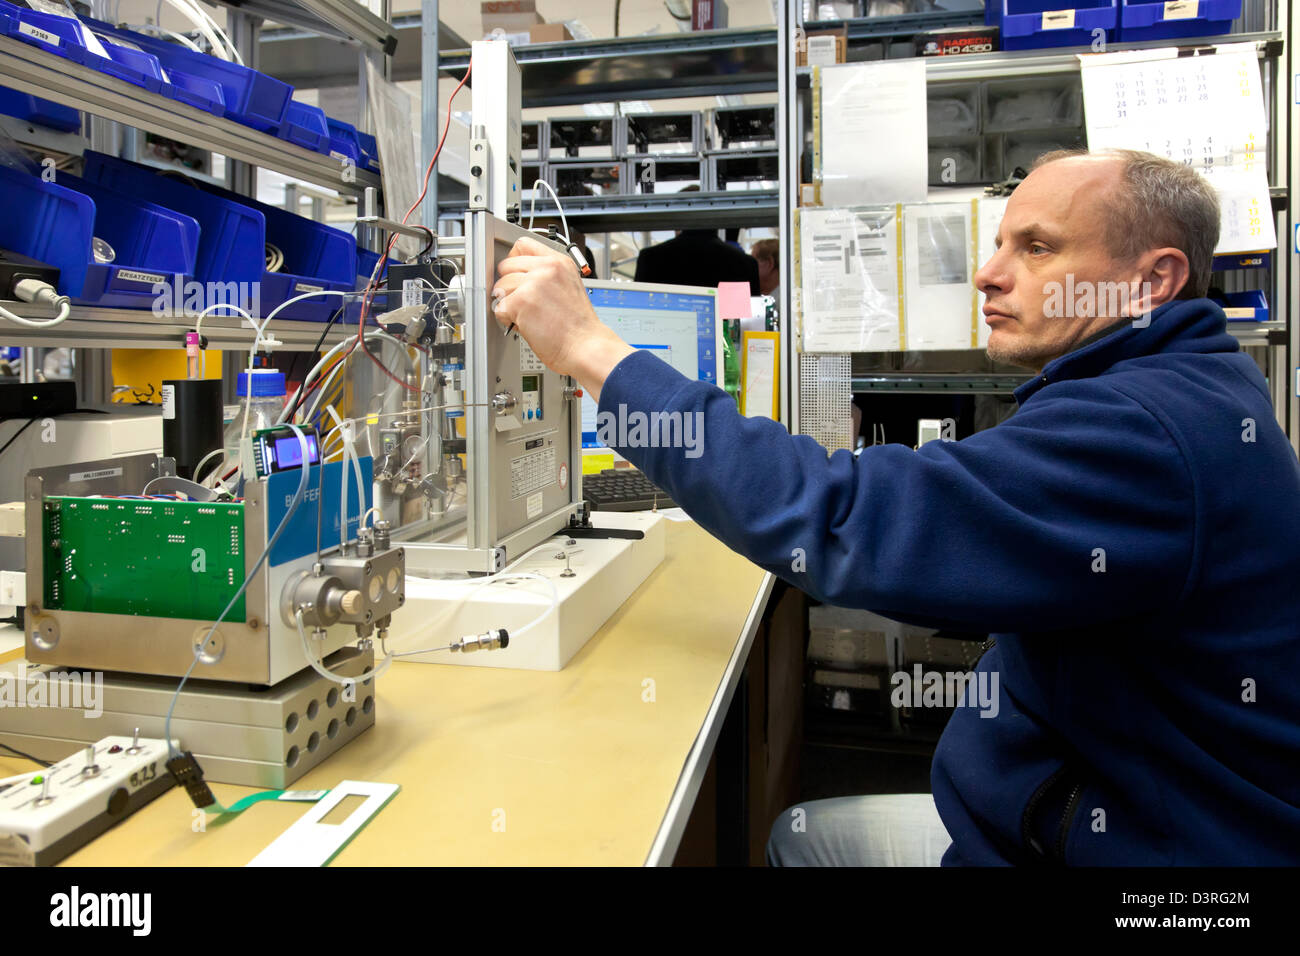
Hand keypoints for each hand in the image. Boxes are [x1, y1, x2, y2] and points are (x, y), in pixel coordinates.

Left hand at [493, 236, 633, 400]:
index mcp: (559, 262)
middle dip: (509, 285)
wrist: (586, 346)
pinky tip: (527, 325)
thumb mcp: (569, 287)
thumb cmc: (579, 327)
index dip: (515, 260)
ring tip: (529, 316)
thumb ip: (546, 276)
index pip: (523, 245)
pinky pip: (499, 308)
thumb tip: (519, 278)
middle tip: (522, 302)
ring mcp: (533, 283)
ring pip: (500, 287)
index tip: (515, 273)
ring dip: (508, 304)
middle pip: (506, 265)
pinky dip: (507, 320)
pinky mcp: (521, 301)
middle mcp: (547, 268)